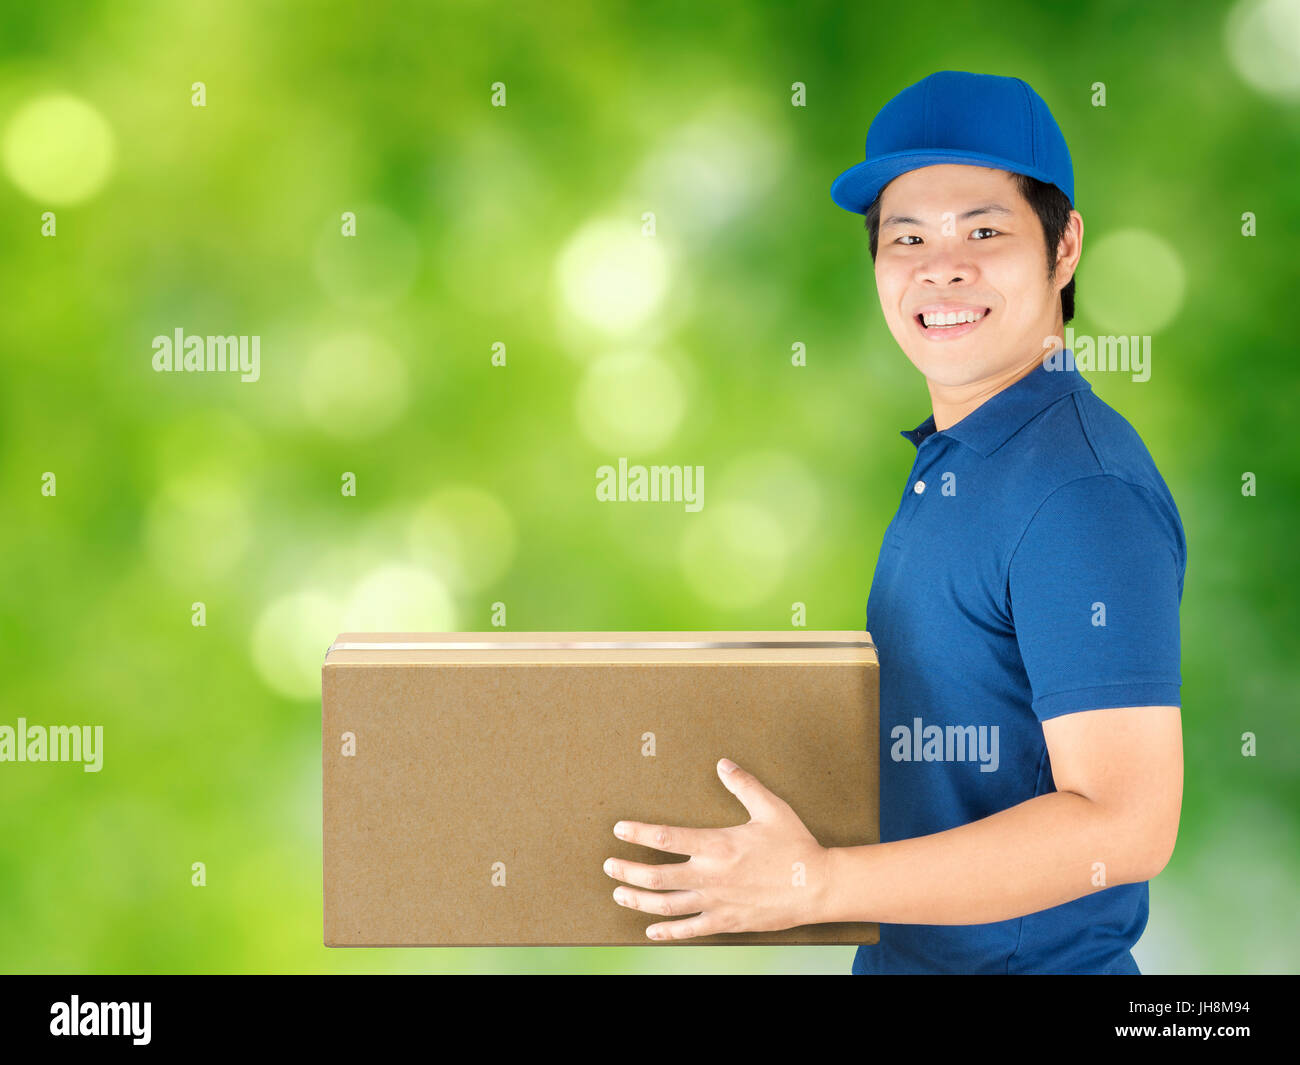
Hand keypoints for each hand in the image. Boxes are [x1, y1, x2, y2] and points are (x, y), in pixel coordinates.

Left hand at [604, 758, 830, 939]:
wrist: (818, 887)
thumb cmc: (795, 845)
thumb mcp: (771, 808)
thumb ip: (743, 785)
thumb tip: (723, 763)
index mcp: (718, 846)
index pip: (667, 839)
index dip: (639, 834)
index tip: (619, 829)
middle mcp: (711, 876)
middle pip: (657, 877)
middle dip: (627, 872)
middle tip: (609, 866)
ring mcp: (716, 903)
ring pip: (666, 907)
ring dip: (638, 901)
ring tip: (619, 894)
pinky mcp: (726, 923)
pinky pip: (689, 931)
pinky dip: (667, 933)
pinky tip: (650, 931)